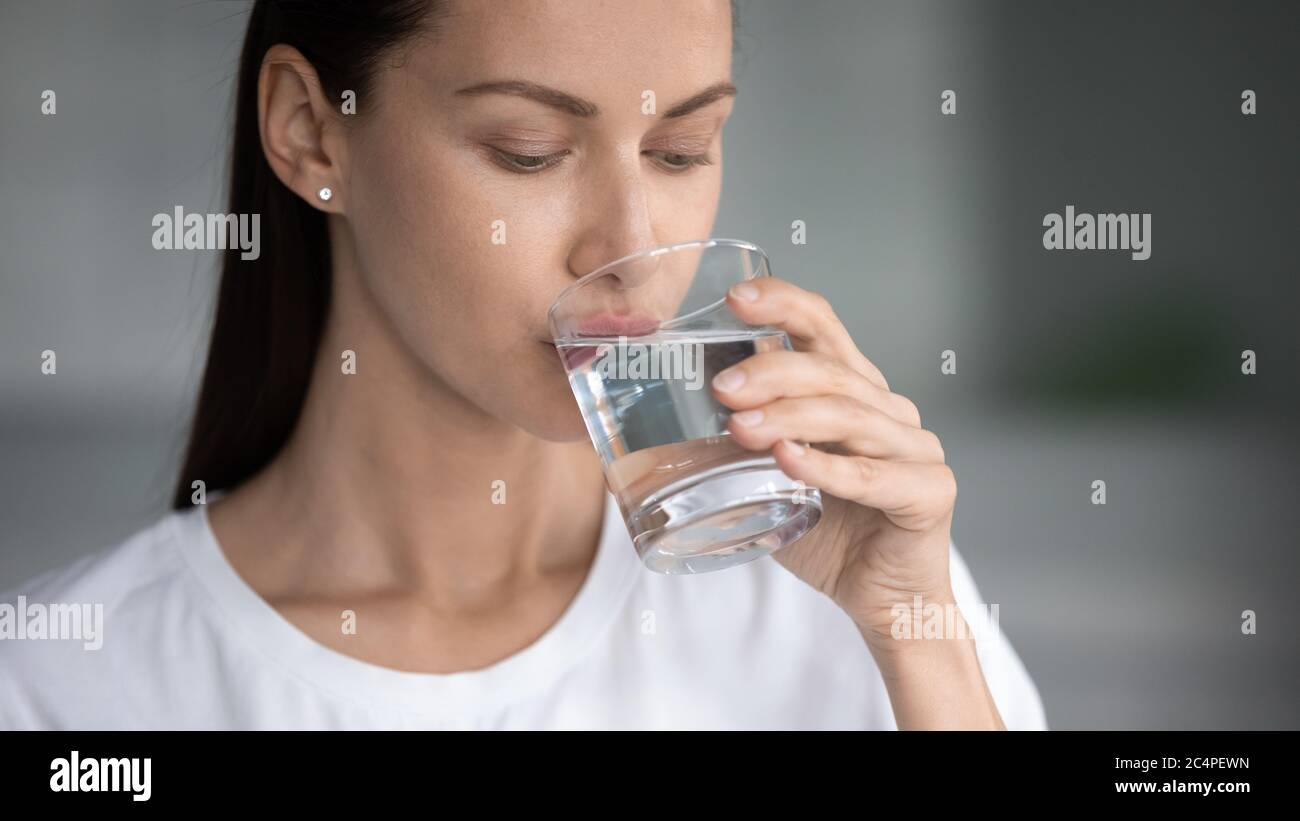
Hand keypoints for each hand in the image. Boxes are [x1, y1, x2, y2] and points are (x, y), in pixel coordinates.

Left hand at [713, 276, 957, 656]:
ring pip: (848, 416)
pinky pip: (872, 476)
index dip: (784, 304)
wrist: (882, 600)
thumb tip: (662, 416)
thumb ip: (738, 442)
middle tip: (722, 390)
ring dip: (789, 417)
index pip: (822, 327)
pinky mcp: (930, 491)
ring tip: (740, 429)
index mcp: (854, 391)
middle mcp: (889, 409)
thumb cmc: (827, 535)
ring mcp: (916, 447)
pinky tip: (788, 462)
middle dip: (772, 372)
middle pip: (831, 371)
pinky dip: (826, 468)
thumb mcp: (768, 478)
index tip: (736, 298)